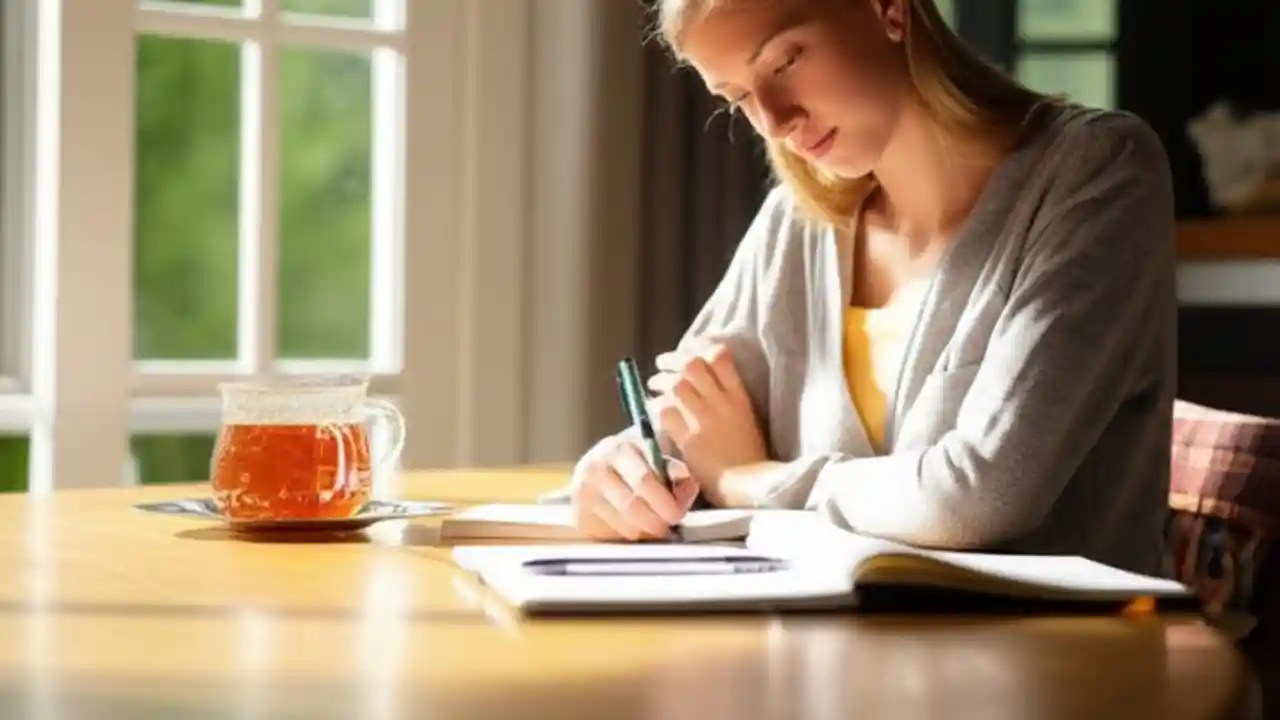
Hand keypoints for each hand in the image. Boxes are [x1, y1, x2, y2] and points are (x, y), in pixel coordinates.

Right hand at [569, 434, 699, 540]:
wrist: (600, 473)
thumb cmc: (638, 467)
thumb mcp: (659, 461)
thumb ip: (678, 474)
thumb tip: (687, 491)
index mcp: (618, 449)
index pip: (643, 481)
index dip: (664, 502)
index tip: (678, 514)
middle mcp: (594, 468)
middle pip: (631, 506)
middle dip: (656, 522)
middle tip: (668, 527)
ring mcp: (582, 493)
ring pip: (623, 525)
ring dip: (644, 531)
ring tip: (653, 525)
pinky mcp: (578, 515)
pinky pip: (611, 535)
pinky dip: (629, 536)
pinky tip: (634, 526)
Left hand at [646, 341, 768, 492]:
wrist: (750, 484)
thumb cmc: (749, 455)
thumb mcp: (746, 418)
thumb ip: (728, 399)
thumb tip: (703, 382)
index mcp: (739, 396)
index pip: (719, 356)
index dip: (698, 348)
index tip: (687, 351)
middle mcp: (722, 403)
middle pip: (693, 365)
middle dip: (673, 360)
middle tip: (662, 364)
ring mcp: (706, 420)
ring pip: (677, 385)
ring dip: (660, 382)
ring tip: (653, 385)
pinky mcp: (690, 439)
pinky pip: (666, 412)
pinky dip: (656, 407)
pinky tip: (653, 409)